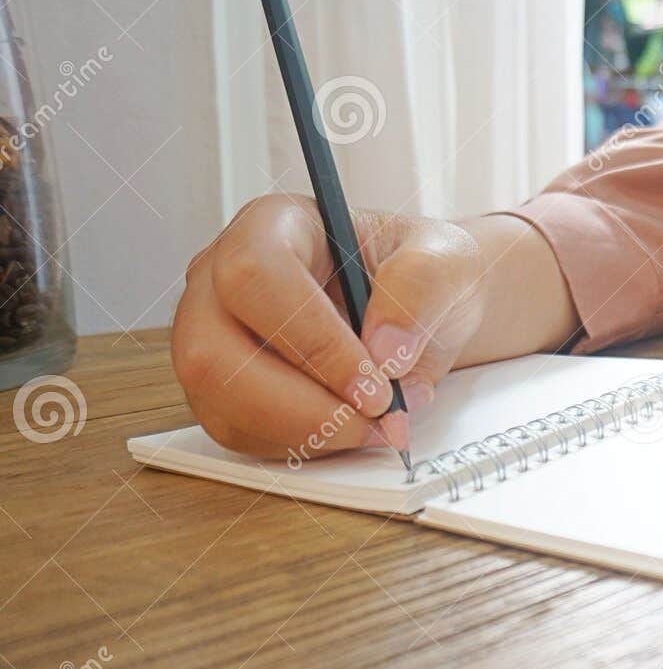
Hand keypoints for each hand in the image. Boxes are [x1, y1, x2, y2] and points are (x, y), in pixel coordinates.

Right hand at [172, 194, 573, 457]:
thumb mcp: (446, 259)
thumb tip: (384, 350)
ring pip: (221, 402)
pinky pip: (238, 432)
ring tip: (377, 425)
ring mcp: (211, 334)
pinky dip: (300, 444)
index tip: (374, 384)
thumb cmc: (422, 274)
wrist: (421, 309)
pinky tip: (352, 429)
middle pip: (214, 352)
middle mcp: (221, 277)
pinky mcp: (221, 386)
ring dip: (305, 431)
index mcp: (272, 225)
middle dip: (301, 404)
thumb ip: (421, 288)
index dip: (312, 340)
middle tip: (376, 418)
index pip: (257, 277)